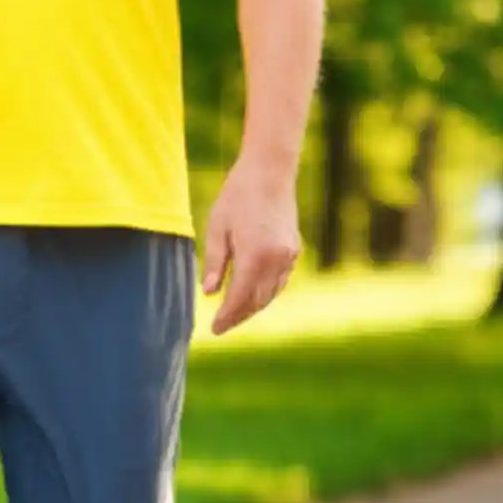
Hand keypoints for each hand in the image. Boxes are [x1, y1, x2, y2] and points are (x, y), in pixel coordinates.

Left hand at [202, 157, 301, 334]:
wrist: (269, 172)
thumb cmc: (237, 197)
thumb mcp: (217, 228)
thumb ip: (214, 263)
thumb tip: (209, 293)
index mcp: (254, 256)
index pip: (239, 299)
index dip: (226, 317)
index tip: (214, 330)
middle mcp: (276, 260)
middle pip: (257, 301)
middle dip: (239, 316)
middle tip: (221, 326)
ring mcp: (289, 255)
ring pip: (271, 293)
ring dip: (253, 307)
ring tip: (234, 314)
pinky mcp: (294, 249)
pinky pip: (280, 280)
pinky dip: (266, 291)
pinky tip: (252, 293)